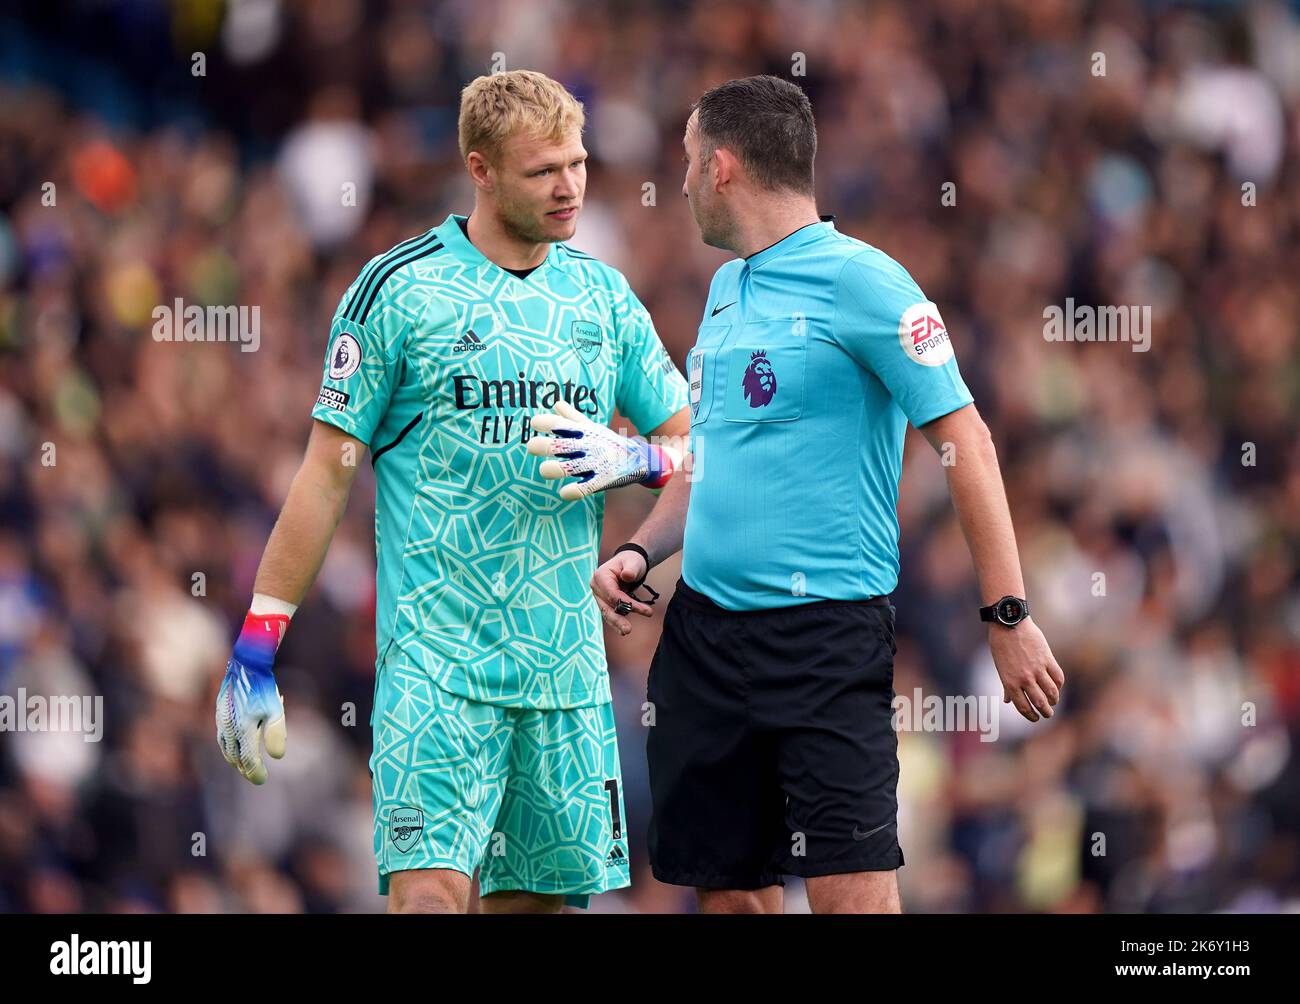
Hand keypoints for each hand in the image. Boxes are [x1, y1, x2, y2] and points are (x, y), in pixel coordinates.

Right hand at [215, 613, 287, 783]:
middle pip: (234, 756)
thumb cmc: (263, 686)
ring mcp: (221, 718)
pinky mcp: (219, 710)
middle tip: (254, 775)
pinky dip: (228, 745)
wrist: (246, 662)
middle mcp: (227, 727)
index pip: (247, 759)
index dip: (255, 772)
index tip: (262, 779)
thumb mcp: (275, 709)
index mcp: (241, 729)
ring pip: (225, 746)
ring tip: (243, 765)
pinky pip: (222, 734)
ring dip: (234, 758)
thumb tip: (278, 756)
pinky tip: (235, 744)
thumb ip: (275, 733)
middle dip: (244, 767)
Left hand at [528, 401, 679, 500]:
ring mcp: (594, 463)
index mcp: (583, 432)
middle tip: (532, 446)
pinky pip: (585, 488)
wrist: (640, 458)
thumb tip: (556, 403)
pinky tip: (564, 493)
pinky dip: (572, 492)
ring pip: (569, 467)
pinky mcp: (601, 480)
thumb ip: (572, 418)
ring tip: (545, 470)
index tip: (535, 423)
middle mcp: (587, 446)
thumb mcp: (592, 428)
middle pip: (562, 444)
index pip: (562, 424)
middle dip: (543, 445)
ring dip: (554, 469)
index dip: (546, 422)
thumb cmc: (609, 442)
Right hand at [590, 550, 652, 635]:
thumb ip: (631, 569)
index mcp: (600, 576)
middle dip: (617, 618)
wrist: (629, 563)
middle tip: (628, 630)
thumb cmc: (631, 561)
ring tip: (627, 631)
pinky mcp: (604, 603)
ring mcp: (599, 596)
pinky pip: (610, 614)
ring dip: (617, 623)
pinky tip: (623, 631)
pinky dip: (617, 622)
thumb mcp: (633, 562)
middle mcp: (596, 587)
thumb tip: (627, 575)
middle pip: (606, 606)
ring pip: (607, 612)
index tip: (643, 609)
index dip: (626, 602)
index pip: (612, 593)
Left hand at [988, 618, 1063, 721]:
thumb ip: (1006, 686)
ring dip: (1054, 700)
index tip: (1035, 718)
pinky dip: (1059, 685)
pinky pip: (1058, 677)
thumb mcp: (1000, 667)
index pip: (1023, 707)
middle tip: (1048, 714)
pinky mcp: (1047, 659)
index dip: (1031, 716)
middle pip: (1040, 703)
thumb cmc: (1001, 645)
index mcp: (1010, 682)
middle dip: (1045, 712)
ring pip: (1052, 693)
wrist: (1009, 624)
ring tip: (1053, 702)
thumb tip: (1007, 701)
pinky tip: (1057, 687)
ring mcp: (1037, 669)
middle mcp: (1024, 679)